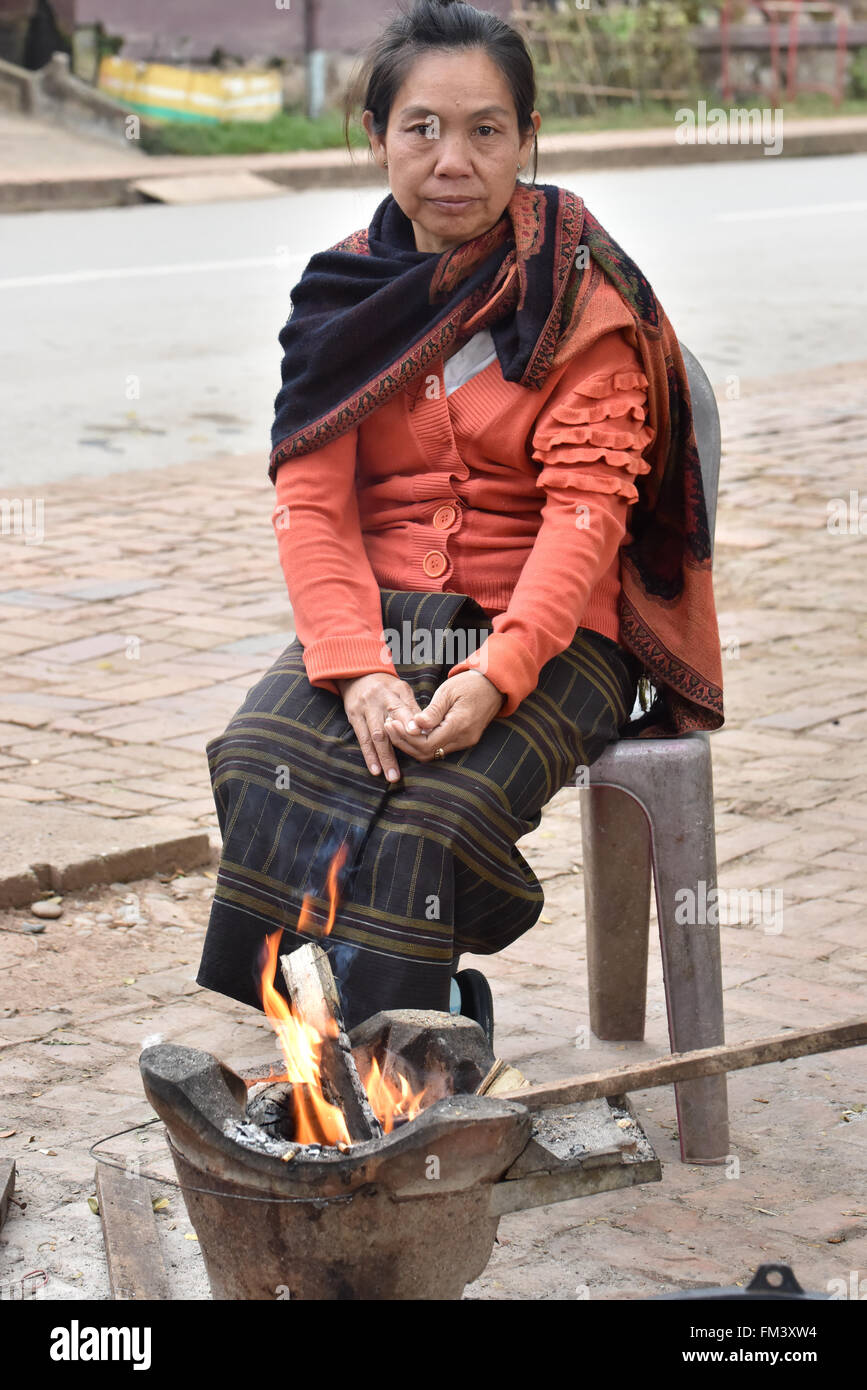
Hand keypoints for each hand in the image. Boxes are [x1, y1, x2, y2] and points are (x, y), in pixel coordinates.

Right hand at [337, 673, 422, 781]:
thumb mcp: (401, 689)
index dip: (408, 722)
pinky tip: (375, 769)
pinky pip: (362, 739)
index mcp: (393, 693)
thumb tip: (426, 729)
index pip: (402, 709)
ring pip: (374, 737)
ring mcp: (364, 709)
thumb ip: (412, 708)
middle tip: (401, 772)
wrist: (358, 673)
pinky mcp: (353, 716)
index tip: (417, 735)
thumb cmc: (386, 686)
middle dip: (394, 752)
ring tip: (390, 776)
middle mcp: (378, 701)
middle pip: (386, 729)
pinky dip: (369, 755)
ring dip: (382, 758)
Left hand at [382, 670, 504, 761]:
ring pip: (432, 754)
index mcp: (459, 725)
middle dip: (405, 742)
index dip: (406, 737)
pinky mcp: (464, 740)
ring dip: (412, 744)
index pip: (427, 744)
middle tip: (389, 725)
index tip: (392, 723)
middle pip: (427, 753)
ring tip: (395, 726)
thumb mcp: (447, 692)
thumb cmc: (469, 683)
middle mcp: (464, 739)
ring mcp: (465, 742)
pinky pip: (439, 748)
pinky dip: (423, 742)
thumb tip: (414, 726)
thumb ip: (431, 712)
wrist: (493, 685)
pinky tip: (411, 729)